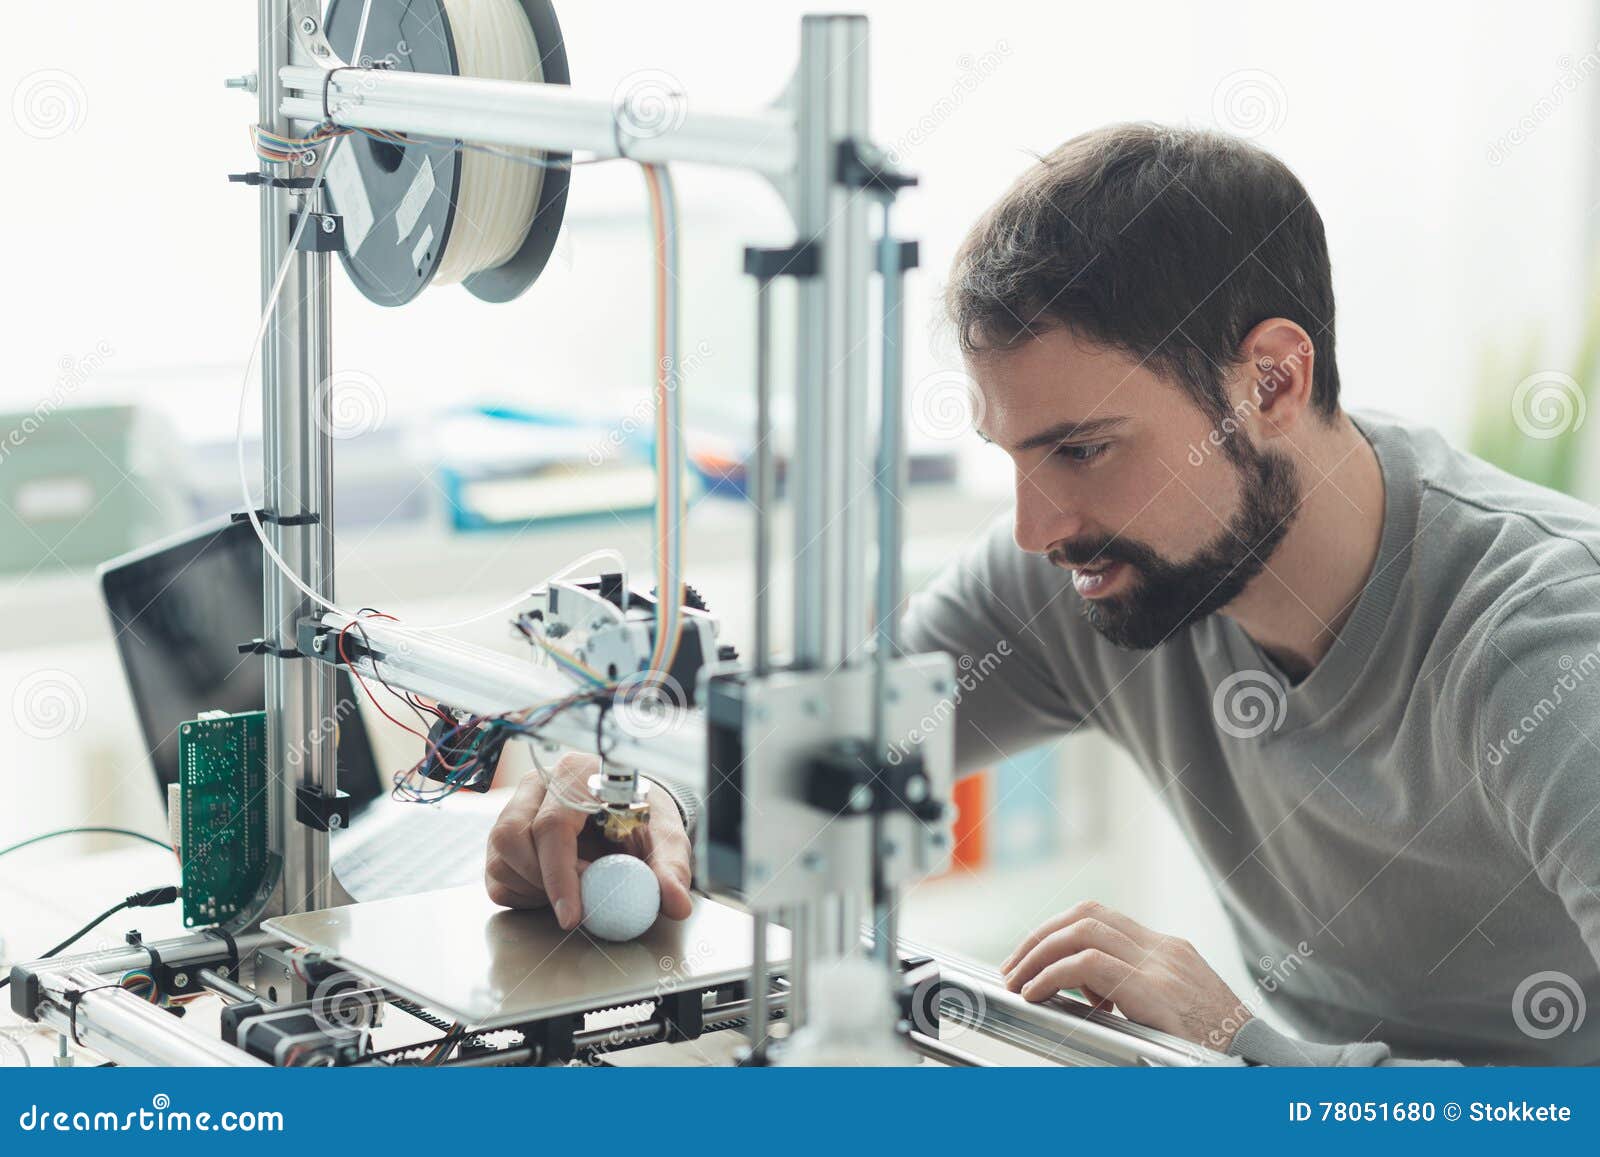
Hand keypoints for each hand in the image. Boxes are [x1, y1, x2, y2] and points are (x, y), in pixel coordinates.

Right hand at [484, 753, 693, 929]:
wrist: (629, 808)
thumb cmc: (643, 814)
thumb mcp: (665, 836)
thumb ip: (671, 867)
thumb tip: (677, 904)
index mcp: (577, 773)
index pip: (553, 824)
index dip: (559, 874)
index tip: (573, 916)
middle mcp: (538, 784)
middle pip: (514, 837)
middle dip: (546, 882)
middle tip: (582, 902)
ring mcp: (515, 807)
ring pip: (500, 856)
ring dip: (534, 888)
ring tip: (575, 888)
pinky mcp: (504, 835)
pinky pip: (496, 875)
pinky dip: (523, 893)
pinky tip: (555, 889)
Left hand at [1000, 900, 1250, 1049]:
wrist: (1261, 1066)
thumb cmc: (1217, 1052)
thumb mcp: (1171, 1013)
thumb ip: (1132, 996)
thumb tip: (1083, 997)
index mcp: (1168, 952)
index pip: (1100, 917)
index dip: (1057, 930)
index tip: (1031, 955)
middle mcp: (1164, 950)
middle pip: (1087, 914)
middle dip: (1040, 937)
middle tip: (1013, 966)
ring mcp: (1162, 966)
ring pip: (1084, 931)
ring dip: (1040, 952)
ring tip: (1017, 979)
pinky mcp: (1157, 991)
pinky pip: (1090, 964)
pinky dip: (1053, 975)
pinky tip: (1037, 993)